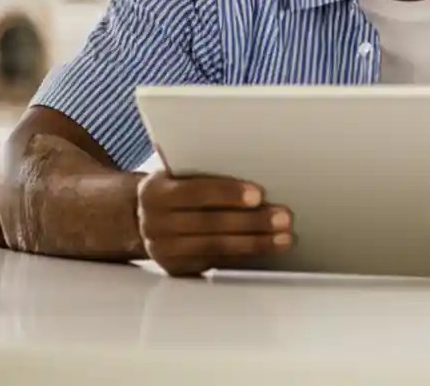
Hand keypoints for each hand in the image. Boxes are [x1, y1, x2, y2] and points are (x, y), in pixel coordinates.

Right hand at [137, 172, 292, 276]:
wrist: (144, 219)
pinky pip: (216, 262)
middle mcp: (155, 224)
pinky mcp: (178, 269)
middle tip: (284, 217)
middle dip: (252, 221)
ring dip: (256, 243)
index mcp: (155, 192)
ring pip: (216, 247)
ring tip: (285, 237)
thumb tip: (255, 162)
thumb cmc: (176, 189)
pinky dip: (245, 256)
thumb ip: (204, 171)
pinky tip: (267, 248)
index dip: (228, 193)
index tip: (258, 194)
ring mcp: (164, 250)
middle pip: (210, 224)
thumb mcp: (178, 174)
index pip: (195, 192)